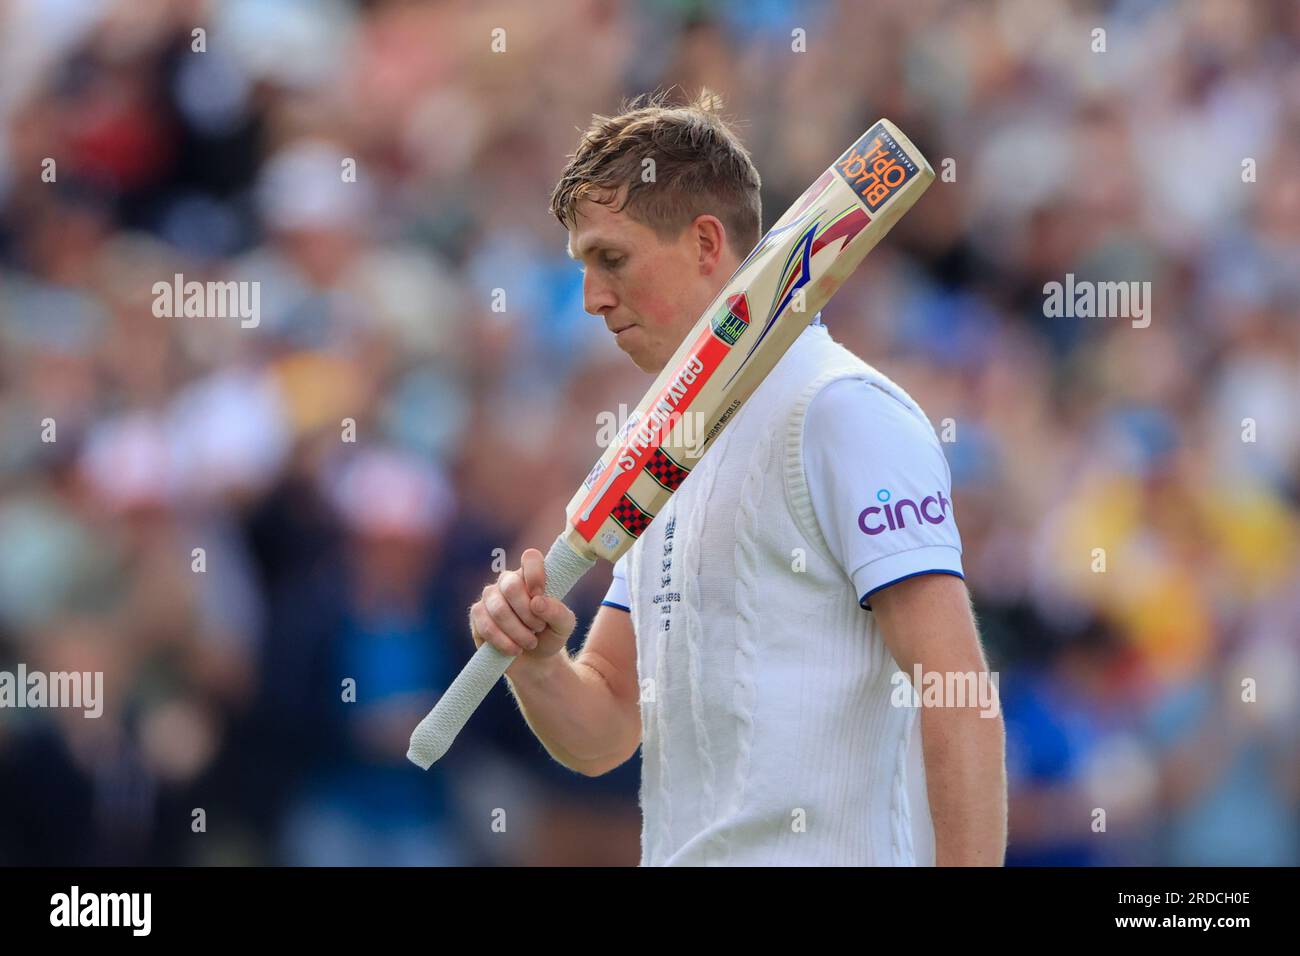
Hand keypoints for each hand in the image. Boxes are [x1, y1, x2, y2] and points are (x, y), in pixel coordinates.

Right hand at [469, 548, 576, 668]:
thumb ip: (558, 612)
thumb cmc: (549, 635)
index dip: (535, 575)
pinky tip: (515, 650)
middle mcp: (508, 581)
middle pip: (511, 586)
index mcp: (531, 576)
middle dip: (528, 614)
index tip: (540, 596)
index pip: (530, 558)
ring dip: (518, 632)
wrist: (533, 661)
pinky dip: (504, 642)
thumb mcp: (564, 626)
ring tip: (530, 642)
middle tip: (538, 628)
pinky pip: (487, 626)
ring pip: (499, 610)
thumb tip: (537, 602)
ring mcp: (490, 596)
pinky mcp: (477, 615)